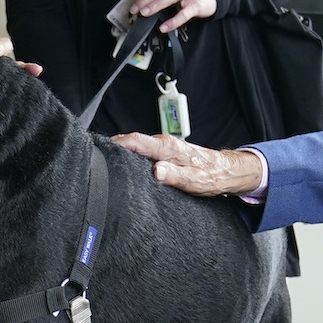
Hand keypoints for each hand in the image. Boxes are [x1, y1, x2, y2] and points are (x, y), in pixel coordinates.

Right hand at [110, 131, 261, 195]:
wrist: (228, 171)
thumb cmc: (212, 176)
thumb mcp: (194, 181)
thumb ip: (175, 176)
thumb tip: (156, 171)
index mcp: (168, 148)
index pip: (136, 141)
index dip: (116, 143)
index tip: (99, 148)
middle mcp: (164, 144)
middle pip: (132, 142)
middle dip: (113, 146)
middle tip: (94, 157)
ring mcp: (165, 148)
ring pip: (138, 146)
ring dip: (122, 151)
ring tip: (104, 161)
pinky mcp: (166, 153)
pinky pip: (144, 152)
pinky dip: (132, 155)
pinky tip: (125, 164)